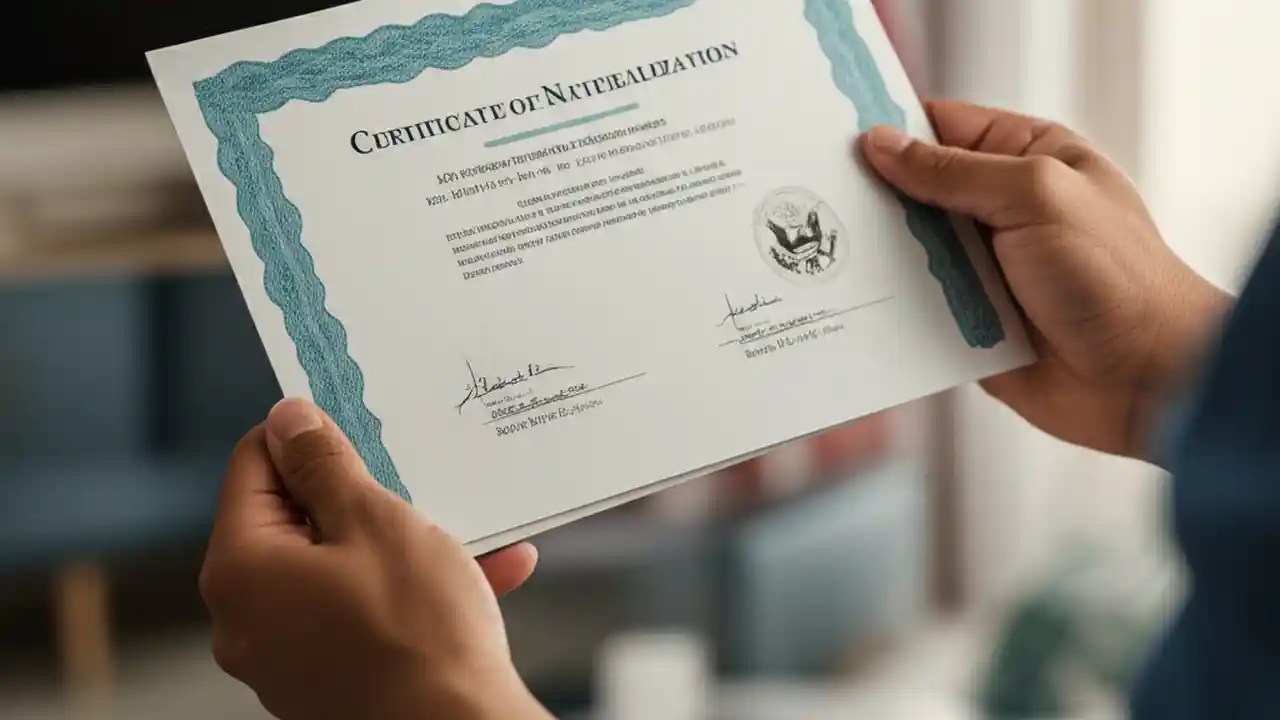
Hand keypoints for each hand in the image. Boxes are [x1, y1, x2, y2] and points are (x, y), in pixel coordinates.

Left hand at [200, 398, 551, 719]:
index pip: (252, 465)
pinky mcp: (327, 681)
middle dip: (363, 492)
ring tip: (468, 526)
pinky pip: (360, 613)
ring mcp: (286, 656)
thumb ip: (325, 465)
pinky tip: (483, 572)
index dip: (304, 434)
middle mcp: (248, 617)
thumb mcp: (375, 522)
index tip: (355, 421)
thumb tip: (289, 419)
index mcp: (241, 569)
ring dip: (402, 540)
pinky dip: (409, 590)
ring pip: (339, 567)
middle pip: (295, 520)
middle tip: (414, 474)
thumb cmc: (417, 632)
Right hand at [861, 101, 1231, 459]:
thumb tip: (883, 145)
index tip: (838, 142)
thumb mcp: (1034, 198)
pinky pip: (913, 306)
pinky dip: (889, 307)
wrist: (1145, 381)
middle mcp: (1000, 209)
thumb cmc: (1115, 278)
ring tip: (828, 256)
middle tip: (819, 201)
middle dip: (875, 198)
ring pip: (906, 251)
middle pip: (914, 191)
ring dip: (878, 257)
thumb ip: (954, 172)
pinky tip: (852, 305)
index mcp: (1026, 159)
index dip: (892, 131)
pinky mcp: (968, 321)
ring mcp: (982, 267)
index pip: (942, 128)